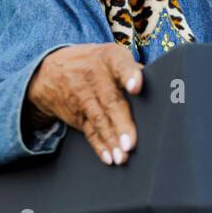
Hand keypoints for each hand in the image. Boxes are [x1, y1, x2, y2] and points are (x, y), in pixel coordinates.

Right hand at [25, 44, 142, 165]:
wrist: (49, 71)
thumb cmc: (93, 64)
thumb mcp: (110, 56)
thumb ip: (132, 70)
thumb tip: (161, 86)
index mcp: (109, 58)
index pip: (120, 64)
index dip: (129, 75)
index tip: (136, 88)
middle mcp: (94, 76)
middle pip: (110, 100)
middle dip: (121, 123)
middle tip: (131, 143)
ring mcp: (82, 96)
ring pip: (99, 120)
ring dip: (111, 139)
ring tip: (122, 155)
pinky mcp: (76, 114)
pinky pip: (89, 131)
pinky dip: (99, 145)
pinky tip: (108, 156)